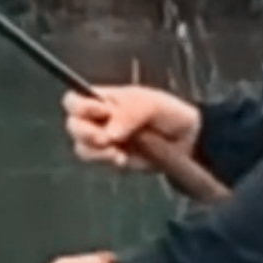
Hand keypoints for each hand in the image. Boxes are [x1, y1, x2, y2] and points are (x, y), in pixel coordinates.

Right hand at [62, 85, 198, 172]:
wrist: (189, 140)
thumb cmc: (168, 113)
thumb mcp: (150, 104)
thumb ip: (128, 113)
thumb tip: (109, 132)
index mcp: (103, 99)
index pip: (75, 100)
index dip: (80, 107)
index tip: (101, 113)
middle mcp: (99, 120)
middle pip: (73, 125)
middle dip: (85, 133)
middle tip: (105, 138)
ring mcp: (104, 142)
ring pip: (82, 148)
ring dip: (96, 152)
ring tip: (118, 152)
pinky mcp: (113, 160)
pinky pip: (98, 163)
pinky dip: (107, 162)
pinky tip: (123, 159)